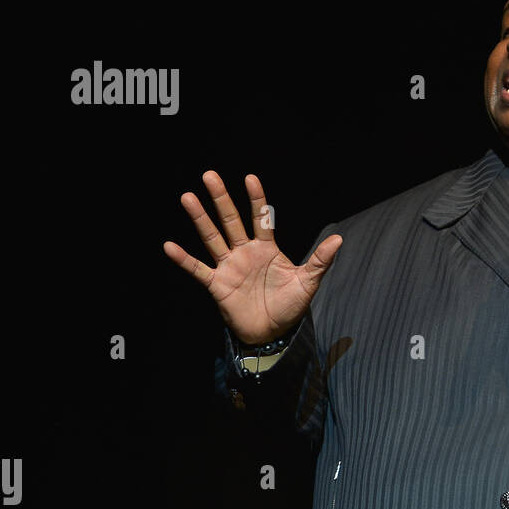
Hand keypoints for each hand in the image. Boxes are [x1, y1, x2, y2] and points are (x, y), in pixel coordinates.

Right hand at [163, 171, 342, 344]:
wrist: (272, 333)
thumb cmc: (290, 306)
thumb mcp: (307, 282)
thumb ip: (320, 260)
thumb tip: (339, 238)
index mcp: (267, 248)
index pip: (261, 218)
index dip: (256, 199)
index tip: (249, 177)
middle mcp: (245, 252)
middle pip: (231, 220)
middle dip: (221, 198)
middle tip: (209, 175)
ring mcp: (229, 267)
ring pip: (212, 237)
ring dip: (200, 219)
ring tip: (187, 198)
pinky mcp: (217, 285)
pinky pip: (198, 269)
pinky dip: (184, 259)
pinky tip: (169, 246)